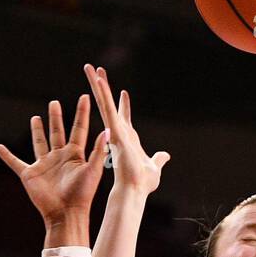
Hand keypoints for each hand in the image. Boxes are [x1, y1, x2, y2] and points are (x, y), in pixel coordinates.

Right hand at [0, 96, 109, 224]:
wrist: (66, 213)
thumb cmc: (82, 194)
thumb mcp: (93, 171)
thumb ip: (98, 150)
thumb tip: (107, 130)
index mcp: (75, 154)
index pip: (78, 129)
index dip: (81, 113)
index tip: (85, 97)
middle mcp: (59, 157)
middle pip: (57, 132)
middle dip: (56, 117)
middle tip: (54, 103)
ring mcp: (44, 165)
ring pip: (39, 143)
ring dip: (37, 130)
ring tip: (36, 117)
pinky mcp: (30, 174)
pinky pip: (15, 163)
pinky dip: (6, 155)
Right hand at [84, 64, 169, 195]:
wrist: (135, 189)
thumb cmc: (142, 182)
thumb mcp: (155, 166)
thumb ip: (159, 158)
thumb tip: (165, 155)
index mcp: (128, 137)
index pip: (124, 116)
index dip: (123, 104)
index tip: (123, 92)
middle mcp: (119, 131)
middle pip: (108, 105)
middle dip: (102, 88)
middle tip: (96, 71)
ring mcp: (115, 130)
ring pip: (104, 102)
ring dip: (97, 84)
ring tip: (90, 67)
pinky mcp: (114, 131)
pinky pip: (107, 109)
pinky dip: (103, 95)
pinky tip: (97, 80)